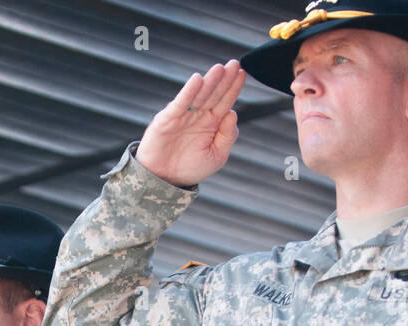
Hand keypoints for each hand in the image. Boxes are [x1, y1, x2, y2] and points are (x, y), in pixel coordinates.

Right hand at [135, 60, 247, 187]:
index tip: (243, 73)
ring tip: (220, 69)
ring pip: (200, 95)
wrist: (164, 180)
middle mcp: (199, 115)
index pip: (226, 101)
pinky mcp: (168, 118)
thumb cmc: (190, 168)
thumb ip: (227, 137)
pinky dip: (188, 92)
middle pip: (215, 94)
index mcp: (213, 123)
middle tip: (235, 64)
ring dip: (210, 82)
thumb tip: (233, 114)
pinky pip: (180, 103)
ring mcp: (184, 115)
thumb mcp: (216, 156)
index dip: (234, 87)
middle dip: (225, 79)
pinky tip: (197, 80)